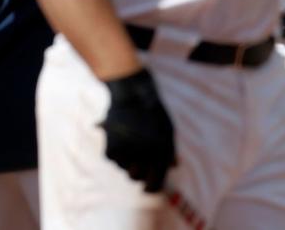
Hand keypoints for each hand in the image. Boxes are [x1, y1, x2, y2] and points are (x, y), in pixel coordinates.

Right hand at [99, 68, 175, 192]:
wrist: (132, 95)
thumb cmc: (153, 113)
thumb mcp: (168, 130)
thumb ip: (171, 150)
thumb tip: (174, 167)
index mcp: (161, 154)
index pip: (155, 183)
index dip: (151, 187)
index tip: (147, 188)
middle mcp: (144, 158)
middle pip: (136, 178)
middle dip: (137, 172)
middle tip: (138, 162)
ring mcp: (126, 156)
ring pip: (124, 168)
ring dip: (127, 159)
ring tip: (131, 139)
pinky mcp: (111, 152)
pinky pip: (114, 159)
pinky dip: (117, 151)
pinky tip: (122, 135)